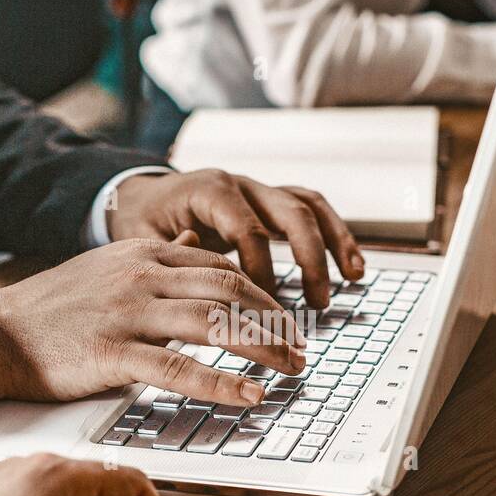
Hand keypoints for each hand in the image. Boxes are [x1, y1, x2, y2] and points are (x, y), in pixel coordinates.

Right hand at [0, 235, 306, 406]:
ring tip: (290, 369)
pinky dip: (221, 382)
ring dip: (263, 348)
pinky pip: (179, 367)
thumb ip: (156, 259)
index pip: (223, 267)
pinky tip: (249, 395)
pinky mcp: (113, 351)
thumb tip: (196, 246)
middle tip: (300, 346)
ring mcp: (129, 312)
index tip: (287, 320)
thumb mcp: (110, 267)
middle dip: (275, 320)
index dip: (264, 295)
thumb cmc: (53, 309)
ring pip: (215, 324)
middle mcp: (143, 275)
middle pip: (231, 291)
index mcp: (145, 253)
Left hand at [106, 170, 364, 308]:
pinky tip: (352, 267)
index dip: (262, 273)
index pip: (249, 231)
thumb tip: (204, 283)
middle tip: (317, 302)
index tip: (265, 311)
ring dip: (335, 242)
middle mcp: (241, 184)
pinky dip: (336, 236)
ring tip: (354, 277)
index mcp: (210, 190)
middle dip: (310, 259)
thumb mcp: (143, 241)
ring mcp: (259, 190)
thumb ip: (172, 260)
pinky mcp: (270, 202)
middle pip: (291, 212)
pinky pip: (312, 211)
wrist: (141, 197)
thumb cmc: (142, 222)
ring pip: (309, 206)